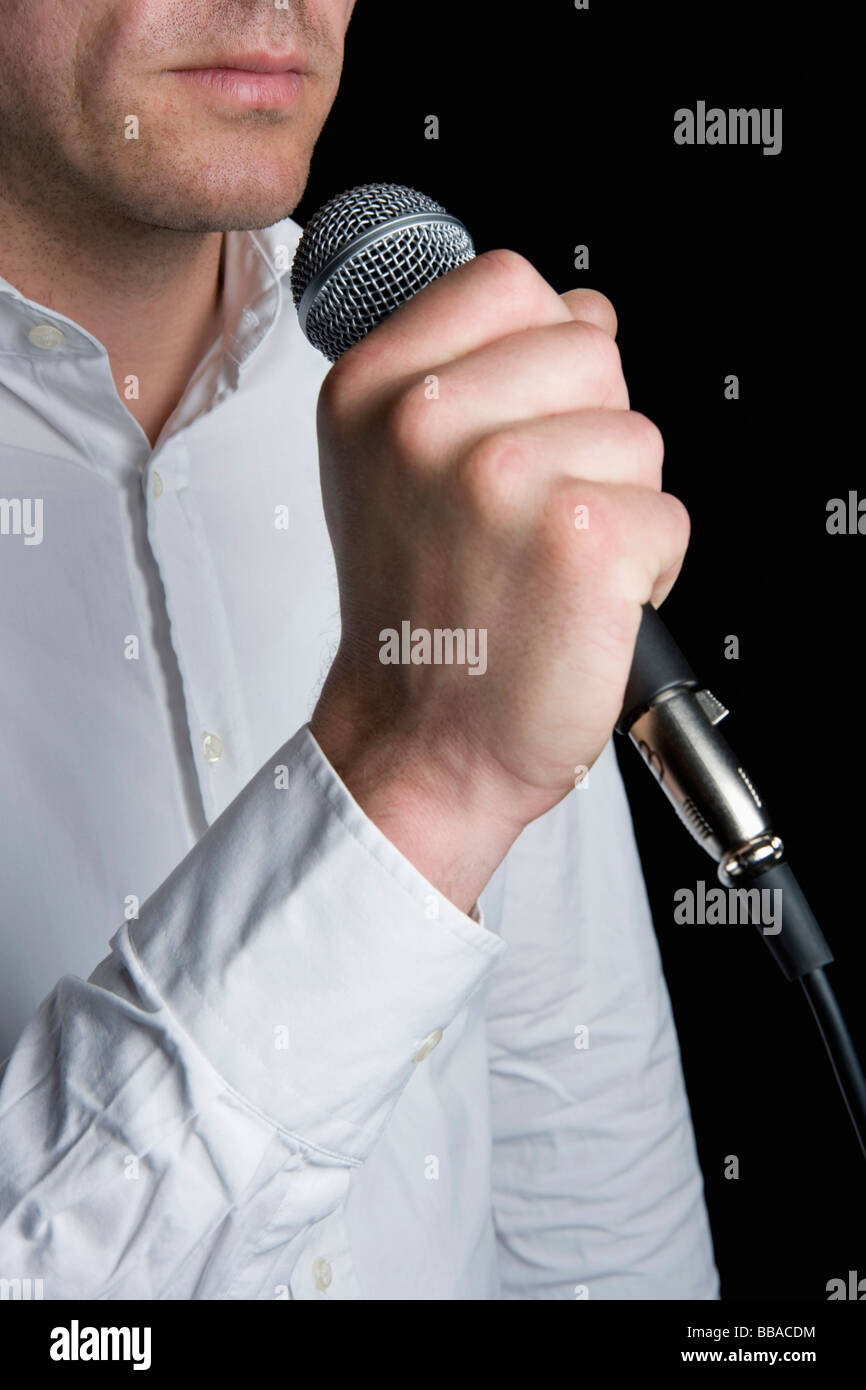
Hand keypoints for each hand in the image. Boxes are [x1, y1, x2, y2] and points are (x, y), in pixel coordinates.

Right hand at [310, 250, 688, 909]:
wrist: (420, 740)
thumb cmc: (418, 616)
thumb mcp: (390, 467)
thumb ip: (471, 369)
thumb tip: (584, 313)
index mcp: (372, 391)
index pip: (510, 283)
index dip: (543, 352)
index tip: (516, 431)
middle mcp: (424, 424)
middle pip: (590, 347)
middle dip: (586, 430)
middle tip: (526, 517)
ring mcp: (500, 476)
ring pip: (638, 433)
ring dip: (616, 505)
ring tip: (545, 565)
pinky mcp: (580, 535)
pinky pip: (668, 513)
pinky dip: (646, 569)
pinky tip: (579, 601)